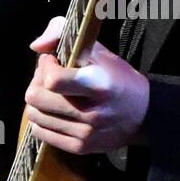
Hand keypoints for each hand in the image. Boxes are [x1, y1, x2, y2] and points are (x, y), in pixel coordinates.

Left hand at [24, 17, 149, 154]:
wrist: (144, 115)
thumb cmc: (117, 77)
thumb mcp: (97, 48)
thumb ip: (62, 32)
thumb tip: (35, 46)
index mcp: (98, 84)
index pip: (53, 80)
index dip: (45, 66)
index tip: (53, 60)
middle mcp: (92, 112)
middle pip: (36, 98)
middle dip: (37, 82)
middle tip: (50, 77)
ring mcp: (85, 133)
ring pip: (35, 116)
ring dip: (38, 101)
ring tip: (53, 94)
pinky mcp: (80, 148)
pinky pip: (41, 133)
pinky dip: (41, 120)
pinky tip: (53, 111)